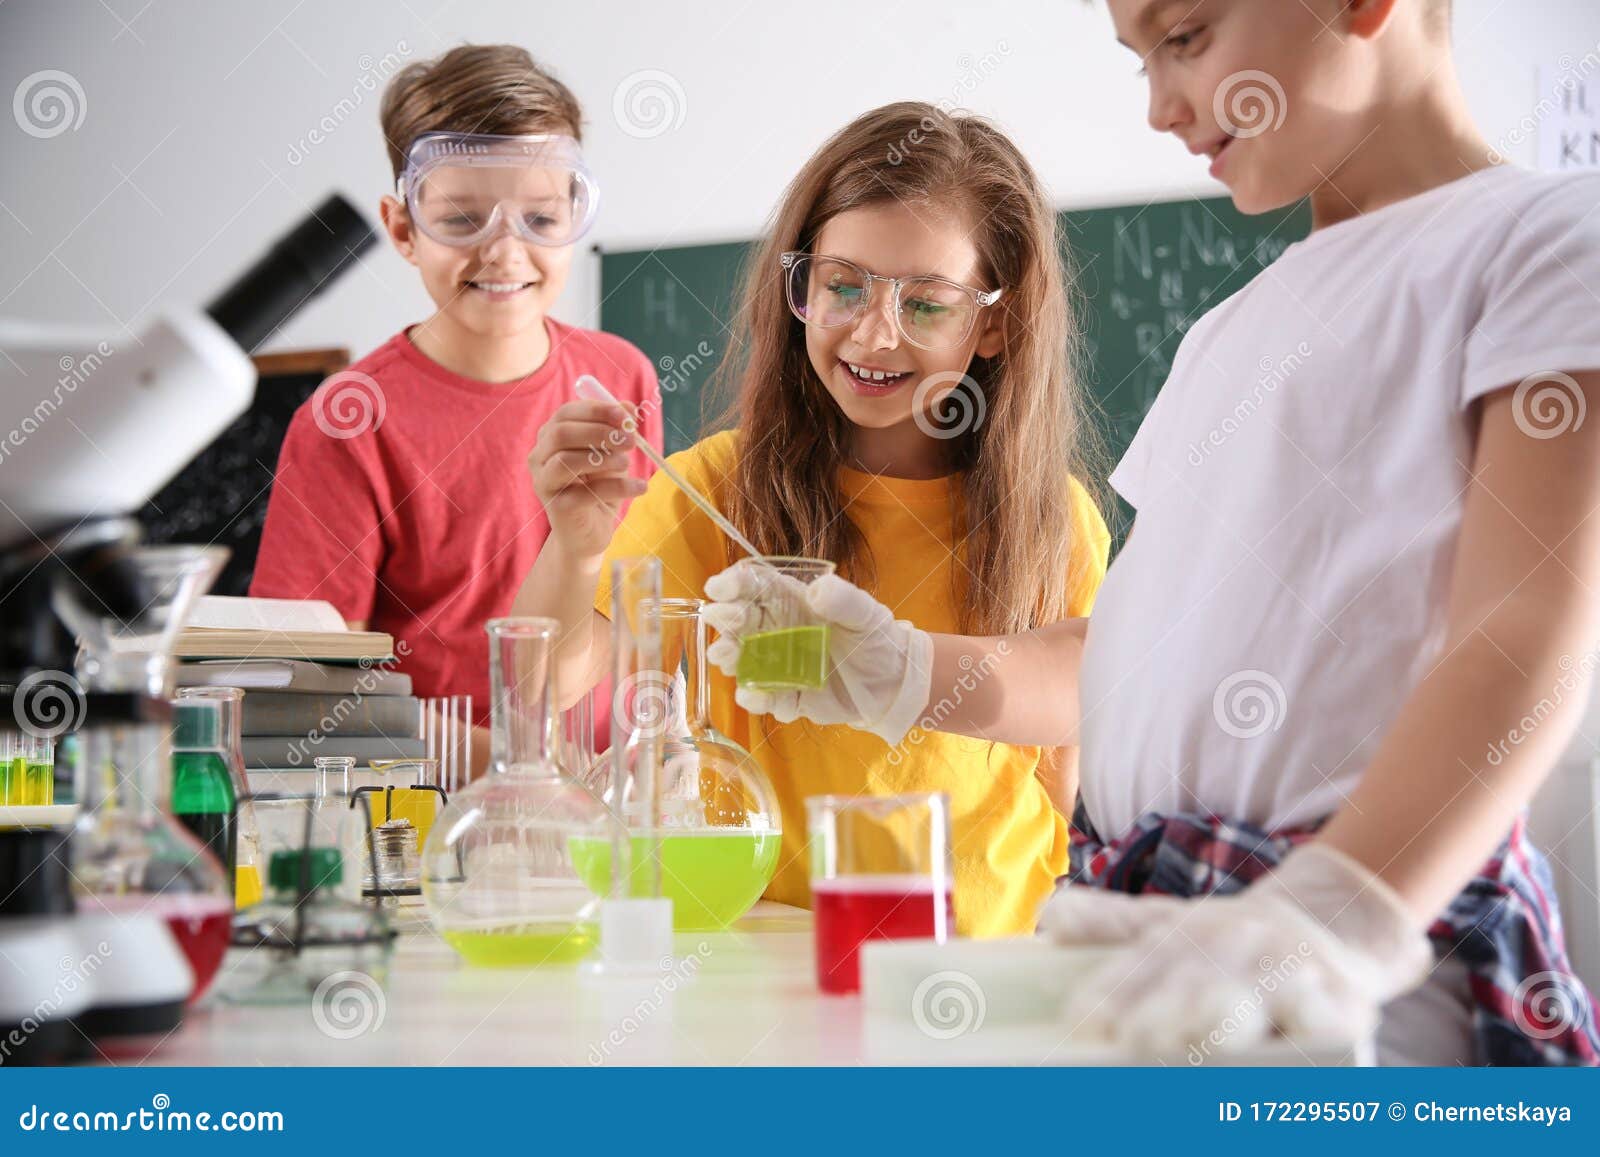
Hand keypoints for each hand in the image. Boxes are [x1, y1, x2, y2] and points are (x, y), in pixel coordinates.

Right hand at [528, 400, 647, 559]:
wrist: (592, 530)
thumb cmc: (600, 485)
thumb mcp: (612, 452)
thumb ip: (618, 428)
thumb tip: (629, 407)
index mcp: (550, 436)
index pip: (566, 413)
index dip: (597, 411)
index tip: (627, 417)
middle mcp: (539, 457)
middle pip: (561, 433)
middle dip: (600, 432)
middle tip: (631, 441)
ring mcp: (544, 483)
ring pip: (565, 461)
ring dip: (603, 458)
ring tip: (628, 463)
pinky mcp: (557, 508)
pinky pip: (585, 493)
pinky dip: (617, 487)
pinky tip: (640, 487)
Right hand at [702, 562, 932, 745]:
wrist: (891, 684)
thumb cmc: (875, 638)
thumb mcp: (865, 614)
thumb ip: (843, 600)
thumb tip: (816, 590)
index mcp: (791, 601)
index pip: (755, 586)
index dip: (734, 583)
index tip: (718, 587)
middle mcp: (777, 630)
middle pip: (740, 621)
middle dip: (726, 620)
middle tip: (721, 621)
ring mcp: (778, 665)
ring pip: (743, 660)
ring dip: (730, 658)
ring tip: (726, 657)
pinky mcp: (785, 696)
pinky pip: (763, 698)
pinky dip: (756, 698)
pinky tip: (757, 696)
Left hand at [1038, 844, 1433, 1055]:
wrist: (1331, 921)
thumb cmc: (1228, 944)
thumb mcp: (1170, 924)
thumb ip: (1111, 925)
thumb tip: (1051, 916)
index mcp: (1188, 930)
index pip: (1144, 961)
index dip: (1114, 989)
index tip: (1081, 1018)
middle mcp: (1237, 944)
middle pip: (1197, 979)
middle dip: (1166, 1008)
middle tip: (1135, 1037)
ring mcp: (1290, 972)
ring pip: (1257, 998)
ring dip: (1227, 1018)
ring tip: (1202, 1036)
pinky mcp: (1343, 1002)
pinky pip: (1326, 1021)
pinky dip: (1311, 1031)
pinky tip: (1296, 1038)